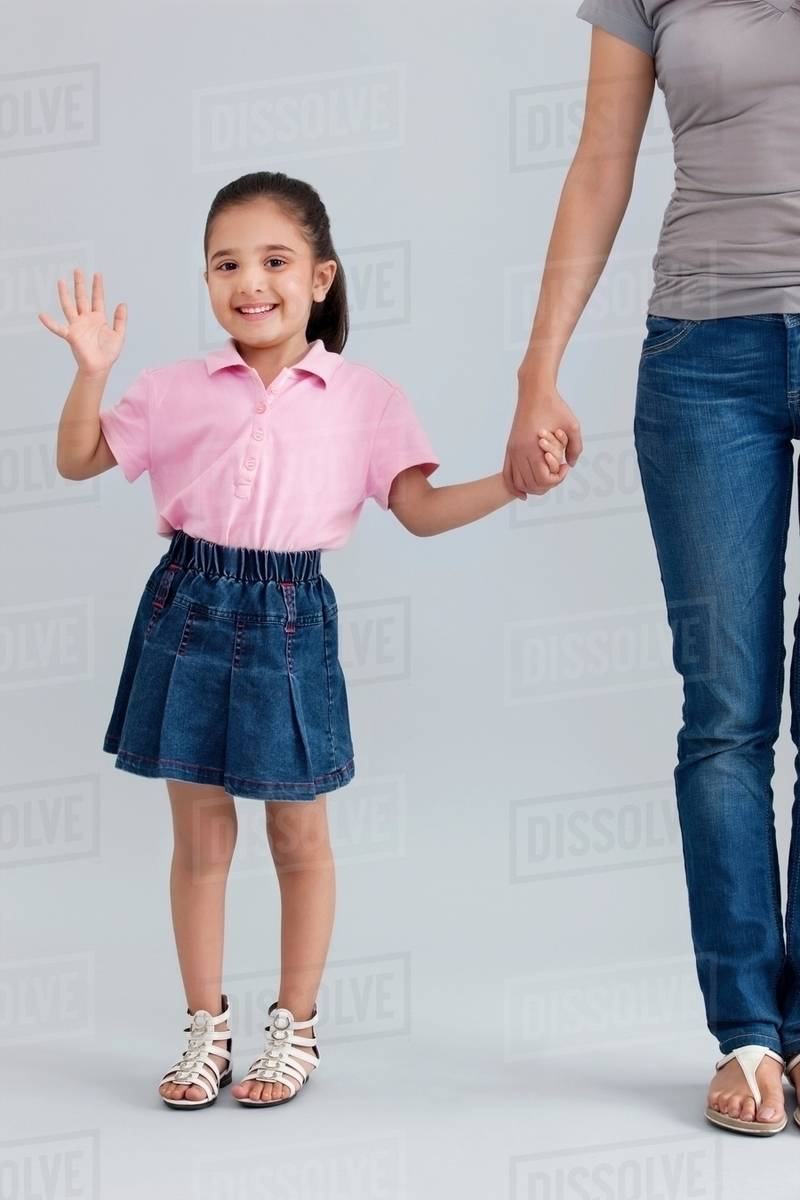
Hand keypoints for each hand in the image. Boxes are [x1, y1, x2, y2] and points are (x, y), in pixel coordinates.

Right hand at [38, 268, 125, 374]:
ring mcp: (77, 326)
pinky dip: (50, 323)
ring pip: (69, 306)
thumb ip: (120, 319)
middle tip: (77, 270)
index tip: (97, 274)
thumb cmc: (108, 353)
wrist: (100, 367)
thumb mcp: (119, 334)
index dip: (97, 287)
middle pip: (82, 298)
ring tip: (61, 281)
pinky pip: (58, 328)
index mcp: (98, 318)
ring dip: (65, 294)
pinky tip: (42, 315)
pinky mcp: (71, 335)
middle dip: (80, 284)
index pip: (97, 299)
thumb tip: (122, 303)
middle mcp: (86, 319)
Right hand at [504, 374, 581, 494]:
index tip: (565, 467)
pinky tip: (522, 494)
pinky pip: (507, 475)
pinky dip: (514, 487)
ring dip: (532, 487)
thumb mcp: (573, 426)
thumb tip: (571, 464)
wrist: (535, 392)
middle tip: (558, 473)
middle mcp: (519, 452)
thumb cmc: (554, 407)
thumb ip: (576, 447)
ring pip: (518, 483)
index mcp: (534, 447)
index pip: (543, 478)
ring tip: (546, 478)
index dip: (557, 479)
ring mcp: (512, 450)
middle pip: (531, 484)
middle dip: (547, 484)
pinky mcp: (509, 448)